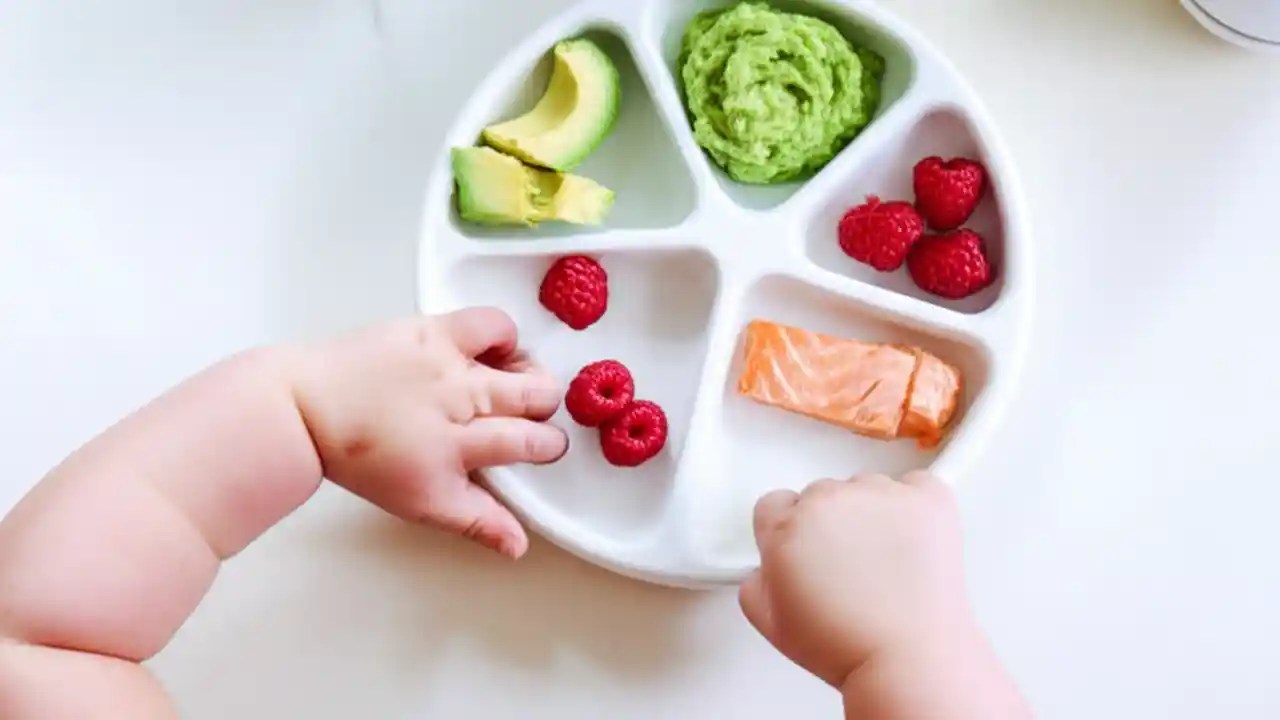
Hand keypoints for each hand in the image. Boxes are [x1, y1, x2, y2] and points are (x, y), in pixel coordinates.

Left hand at [293, 308, 566, 558]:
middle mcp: (458, 403)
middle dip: (546, 409)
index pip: (529, 443)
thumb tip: (519, 545)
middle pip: (535, 399)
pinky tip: (492, 351)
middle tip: (533, 414)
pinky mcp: (432, 330)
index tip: (549, 447)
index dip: (549, 445)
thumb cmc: (359, 458)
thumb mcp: (422, 502)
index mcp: (456, 449)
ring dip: (530, 375)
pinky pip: (491, 324)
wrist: (304, 411)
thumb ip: (477, 521)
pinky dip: (504, 336)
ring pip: (521, 364)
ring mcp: (446, 364)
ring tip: (515, 382)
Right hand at [739, 472, 973, 687]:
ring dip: (872, 516)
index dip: (791, 532)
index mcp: (786, 527)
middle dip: (832, 525)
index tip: (809, 552)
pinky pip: (916, 486)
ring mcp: (880, 495)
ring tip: (887, 565)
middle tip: (851, 569)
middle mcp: (829, 500)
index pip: (776, 504)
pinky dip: (915, 509)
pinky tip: (913, 545)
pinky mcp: (926, 498)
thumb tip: (767, 565)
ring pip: (867, 489)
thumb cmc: (846, 647)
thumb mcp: (772, 624)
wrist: (909, 659)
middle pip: (822, 495)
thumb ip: (756, 580)